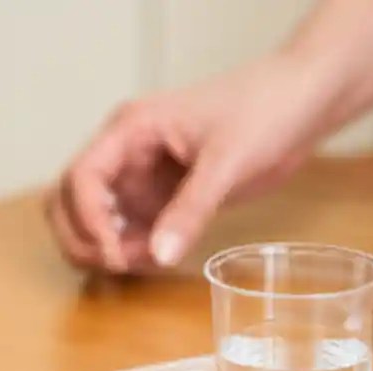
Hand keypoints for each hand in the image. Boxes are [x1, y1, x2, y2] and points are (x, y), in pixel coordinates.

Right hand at [46, 53, 347, 272]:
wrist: (303, 104)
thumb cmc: (265, 110)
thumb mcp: (228, 161)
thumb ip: (192, 209)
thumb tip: (159, 256)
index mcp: (130, 130)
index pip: (80, 178)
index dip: (87, 220)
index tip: (115, 252)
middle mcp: (125, 154)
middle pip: (68, 201)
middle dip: (82, 238)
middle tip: (118, 265)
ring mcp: (141, 178)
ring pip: (95, 222)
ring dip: (106, 249)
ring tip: (148, 262)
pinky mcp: (162, 199)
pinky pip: (129, 233)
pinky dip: (133, 251)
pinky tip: (161, 258)